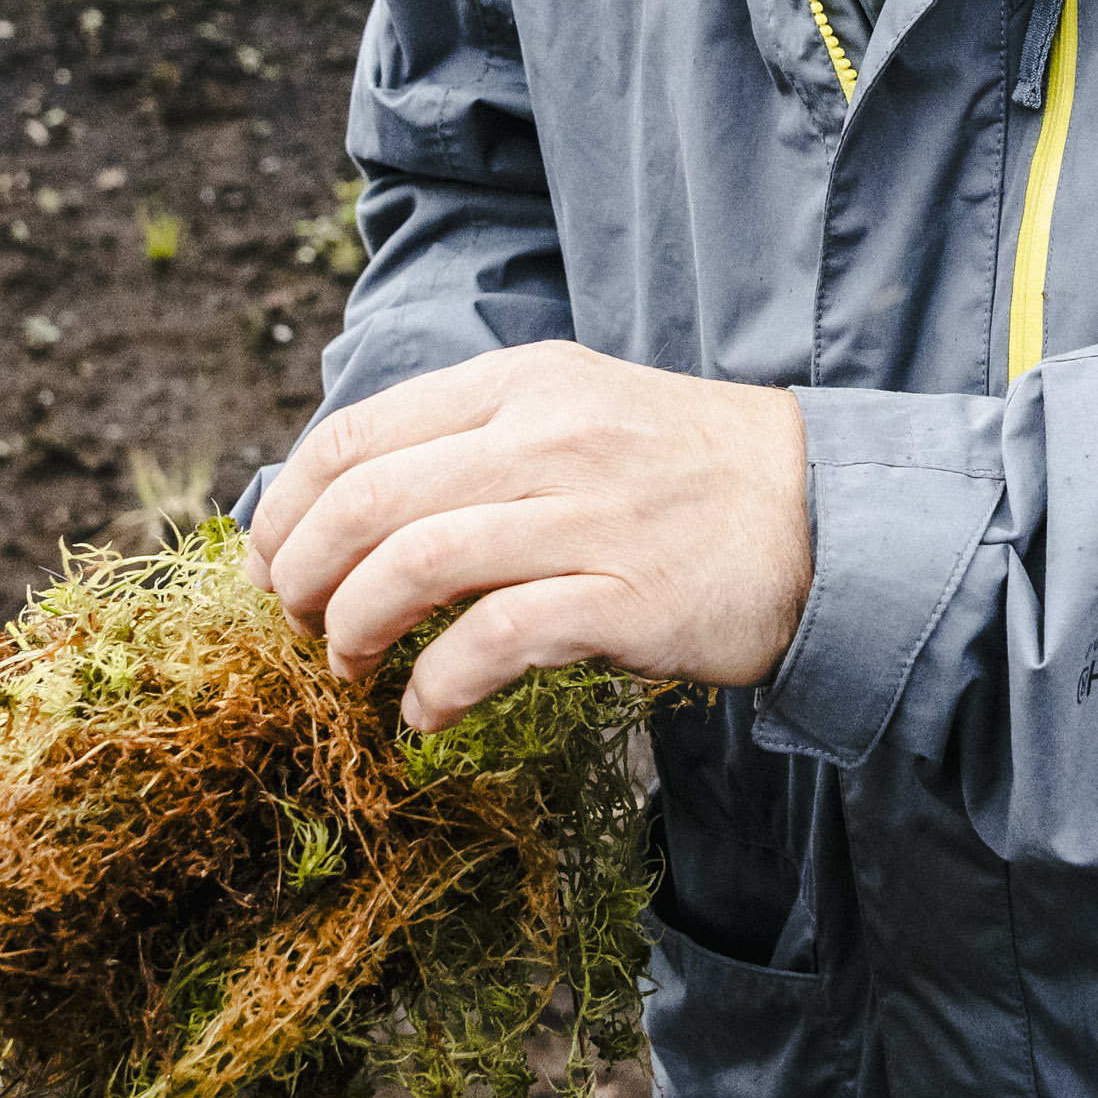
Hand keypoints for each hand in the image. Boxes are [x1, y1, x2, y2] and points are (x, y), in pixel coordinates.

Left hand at [249, 342, 810, 733]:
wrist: (826, 511)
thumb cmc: (683, 475)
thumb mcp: (575, 415)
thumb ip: (473, 446)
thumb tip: (347, 512)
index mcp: (520, 386)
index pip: (354, 434)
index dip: (287, 508)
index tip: (272, 563)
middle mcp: (547, 438)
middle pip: (366, 501)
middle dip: (302, 575)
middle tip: (300, 624)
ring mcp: (589, 516)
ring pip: (414, 564)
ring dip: (354, 629)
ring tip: (350, 667)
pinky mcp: (628, 597)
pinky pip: (495, 640)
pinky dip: (437, 685)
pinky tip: (425, 712)